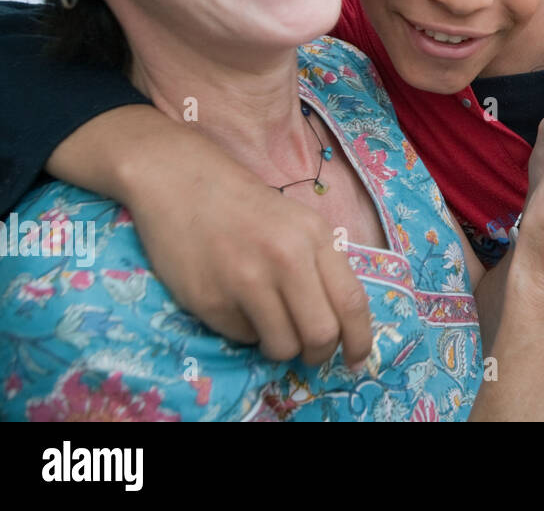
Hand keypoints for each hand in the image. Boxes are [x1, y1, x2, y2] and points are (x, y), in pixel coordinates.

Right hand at [123, 151, 371, 367]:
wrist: (183, 183)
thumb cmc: (248, 207)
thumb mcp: (300, 224)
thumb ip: (322, 266)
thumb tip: (341, 323)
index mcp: (315, 238)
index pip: (351, 302)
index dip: (359, 339)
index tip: (358, 359)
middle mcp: (285, 259)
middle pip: (320, 334)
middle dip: (320, 354)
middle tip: (311, 354)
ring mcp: (245, 281)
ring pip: (283, 346)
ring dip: (282, 347)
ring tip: (271, 325)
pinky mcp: (210, 299)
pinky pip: (242, 337)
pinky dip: (245, 330)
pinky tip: (235, 302)